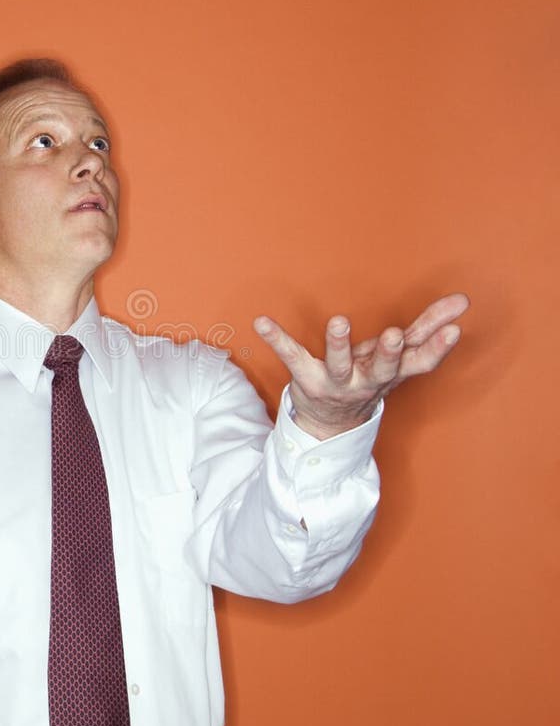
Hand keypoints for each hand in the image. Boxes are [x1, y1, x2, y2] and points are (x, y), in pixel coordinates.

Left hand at [253, 292, 469, 439]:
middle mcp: (366, 381)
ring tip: (337, 321)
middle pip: (382, 369)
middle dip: (388, 353)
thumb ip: (429, 328)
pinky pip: (291, 356)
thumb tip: (463, 301)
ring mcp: (336, 383)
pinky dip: (276, 339)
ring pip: (338, 365)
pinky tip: (261, 322)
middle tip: (393, 335)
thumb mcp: (401, 358)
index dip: (437, 347)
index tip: (455, 329)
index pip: (420, 362)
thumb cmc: (370, 377)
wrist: (332, 424)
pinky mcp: (306, 378)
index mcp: (392, 374)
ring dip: (338, 343)